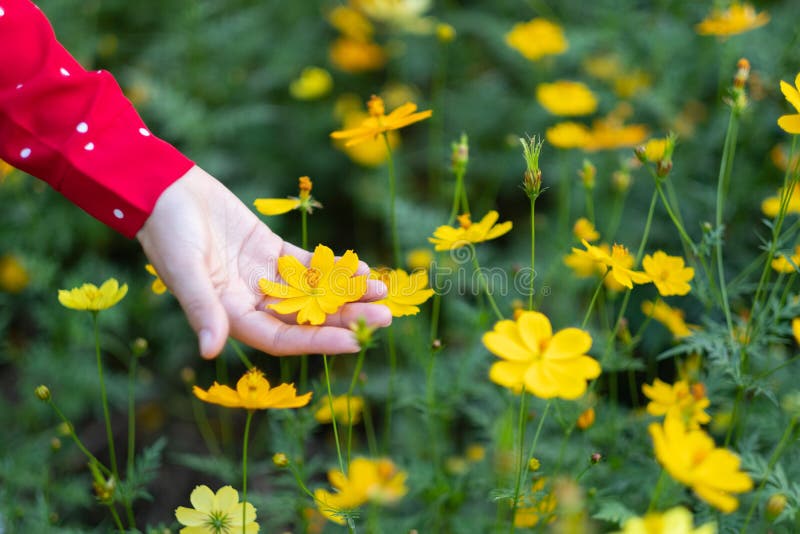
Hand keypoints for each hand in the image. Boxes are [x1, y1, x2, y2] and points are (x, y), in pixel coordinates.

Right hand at [137, 166, 390, 357]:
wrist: (165, 189)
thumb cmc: (167, 232)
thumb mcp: (185, 270)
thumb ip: (202, 309)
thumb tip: (209, 350)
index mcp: (230, 315)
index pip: (282, 339)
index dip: (318, 343)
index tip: (355, 341)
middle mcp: (252, 301)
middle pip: (307, 319)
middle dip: (346, 319)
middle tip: (385, 318)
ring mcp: (265, 276)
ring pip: (313, 292)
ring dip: (347, 294)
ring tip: (382, 292)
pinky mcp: (272, 250)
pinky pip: (310, 265)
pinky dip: (334, 268)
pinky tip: (362, 269)